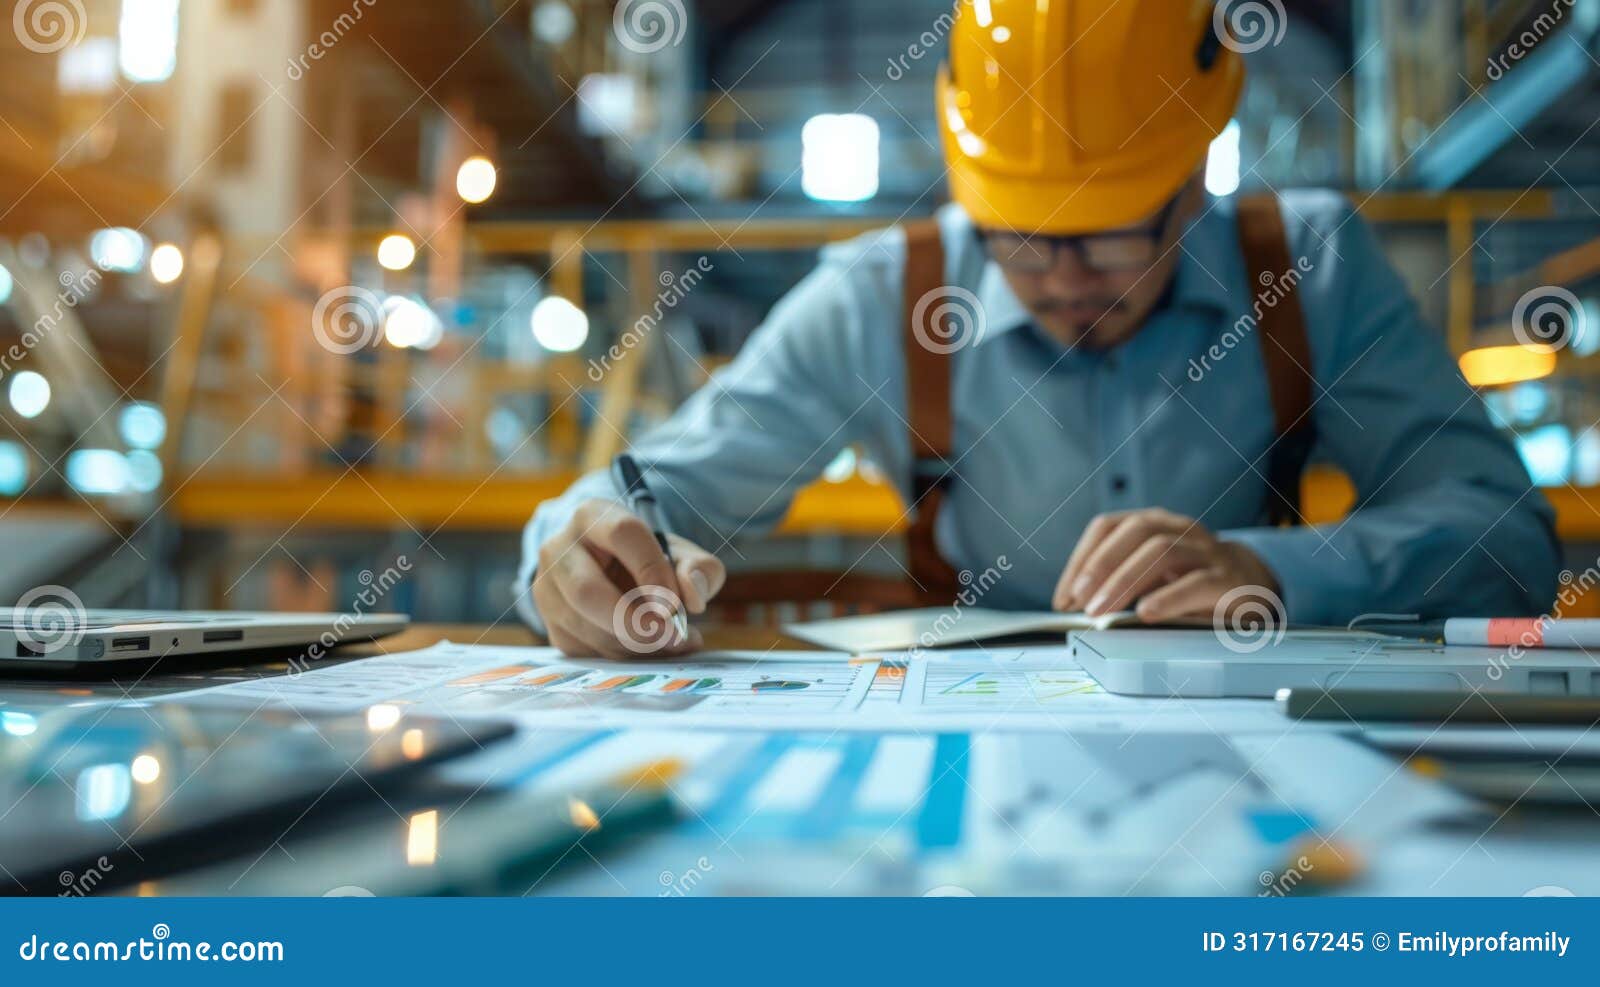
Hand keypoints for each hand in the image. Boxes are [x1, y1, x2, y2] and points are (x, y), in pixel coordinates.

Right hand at [533, 499, 725, 658]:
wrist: (607, 572)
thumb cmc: (647, 560)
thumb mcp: (679, 555)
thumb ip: (700, 570)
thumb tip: (693, 596)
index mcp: (593, 515)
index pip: (622, 534)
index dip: (652, 570)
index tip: (674, 603)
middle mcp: (558, 549)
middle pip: (588, 591)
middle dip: (635, 622)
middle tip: (672, 636)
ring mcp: (546, 589)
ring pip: (587, 626)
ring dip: (635, 644)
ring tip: (671, 642)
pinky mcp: (550, 624)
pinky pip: (585, 650)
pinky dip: (622, 657)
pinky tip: (647, 648)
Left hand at [1052, 508, 1279, 622]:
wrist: (1252, 586)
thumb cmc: (1189, 580)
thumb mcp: (1151, 574)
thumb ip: (1119, 579)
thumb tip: (1074, 604)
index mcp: (1153, 523)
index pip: (1107, 527)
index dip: (1080, 560)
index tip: (1063, 598)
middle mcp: (1179, 528)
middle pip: (1135, 533)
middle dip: (1100, 568)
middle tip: (1080, 604)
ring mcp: (1206, 551)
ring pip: (1162, 552)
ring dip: (1125, 582)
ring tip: (1101, 612)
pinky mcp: (1228, 578)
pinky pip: (1196, 582)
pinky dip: (1168, 598)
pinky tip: (1146, 613)